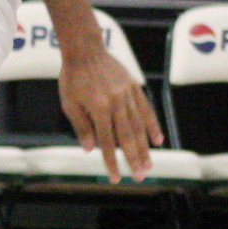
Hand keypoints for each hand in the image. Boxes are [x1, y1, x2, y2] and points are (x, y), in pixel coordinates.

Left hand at [59, 46, 158, 183]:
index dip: (112, 162)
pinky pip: (146, 110)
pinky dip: (153, 126)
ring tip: (149, 166)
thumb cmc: (73, 78)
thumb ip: (81, 126)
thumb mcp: (69, 103)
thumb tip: (89, 150)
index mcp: (98, 108)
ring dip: (145, 148)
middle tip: (140, 178)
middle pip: (128, 137)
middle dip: (134, 160)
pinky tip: (158, 141)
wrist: (85, 50)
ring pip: (139, 127)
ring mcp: (128, 95)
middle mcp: (116, 103)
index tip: (116, 178)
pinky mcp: (134, 88)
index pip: (107, 142)